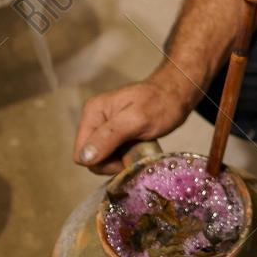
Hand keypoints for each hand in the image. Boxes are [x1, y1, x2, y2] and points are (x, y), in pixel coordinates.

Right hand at [73, 72, 195, 174]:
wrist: (176, 94)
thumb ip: (109, 136)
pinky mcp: (113, 133)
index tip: (124, 157)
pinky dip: (124, 156)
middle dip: (112, 162)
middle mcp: (94, 119)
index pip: (81, 153)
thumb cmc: (161, 103)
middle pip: (90, 158)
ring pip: (102, 158)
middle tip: (134, 152)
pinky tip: (137, 147)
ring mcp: (103, 126)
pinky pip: (112, 154)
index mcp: (93, 113)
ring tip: (138, 148)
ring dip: (120, 160)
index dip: (102, 161)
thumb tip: (85, 157)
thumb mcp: (137, 120)